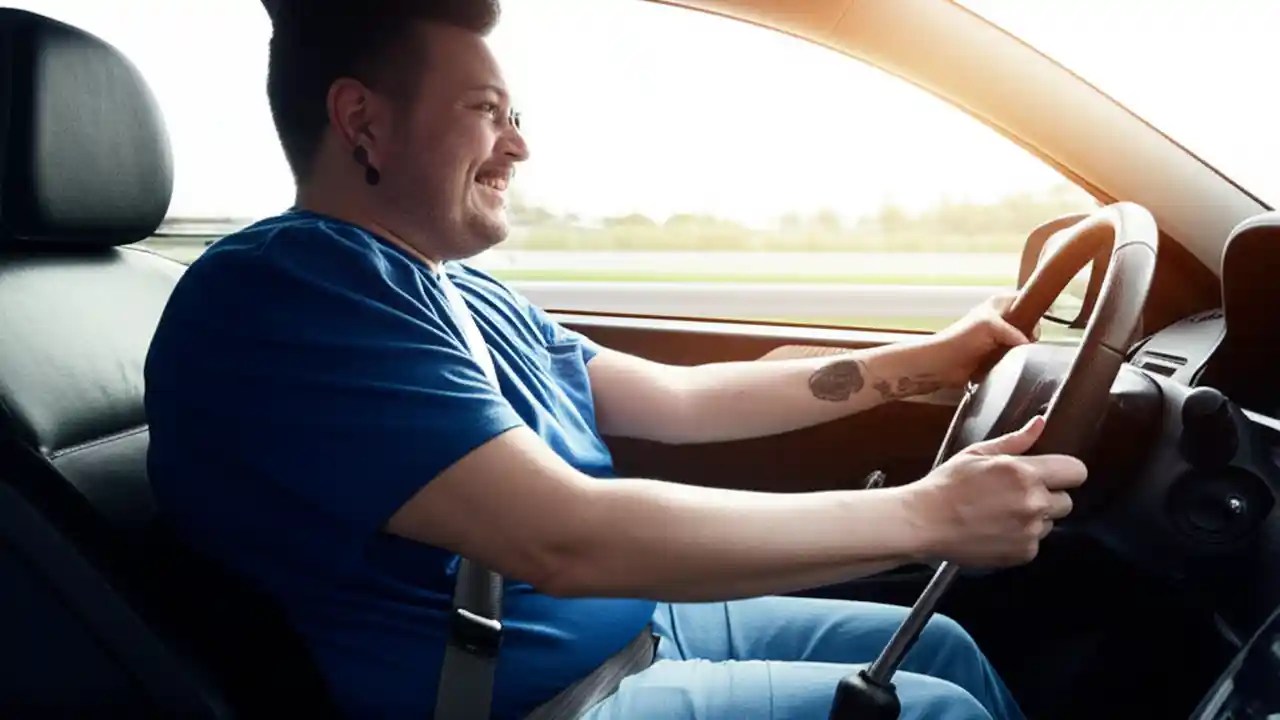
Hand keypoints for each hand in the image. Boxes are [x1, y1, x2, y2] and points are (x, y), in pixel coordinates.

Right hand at [905, 416, 1086, 566]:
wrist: (925, 522)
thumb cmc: (947, 485)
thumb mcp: (977, 454)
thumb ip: (1015, 440)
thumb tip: (1040, 423)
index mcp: (1025, 473)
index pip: (1076, 471)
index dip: (1065, 472)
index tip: (1051, 475)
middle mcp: (1034, 503)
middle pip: (1067, 501)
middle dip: (1048, 497)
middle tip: (1016, 496)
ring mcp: (1030, 531)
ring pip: (1049, 523)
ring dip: (1033, 519)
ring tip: (1000, 514)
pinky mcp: (1023, 553)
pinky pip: (1034, 543)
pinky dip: (1020, 538)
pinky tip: (995, 530)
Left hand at [926, 292, 1036, 387]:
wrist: (942, 365)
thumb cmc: (960, 339)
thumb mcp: (989, 326)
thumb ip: (1014, 332)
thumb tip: (1029, 344)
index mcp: (999, 304)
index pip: (1026, 301)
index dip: (1034, 313)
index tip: (1035, 329)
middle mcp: (1001, 320)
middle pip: (1028, 326)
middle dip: (1028, 337)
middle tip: (1022, 346)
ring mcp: (999, 339)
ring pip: (1023, 344)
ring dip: (1020, 353)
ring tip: (1013, 358)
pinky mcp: (996, 357)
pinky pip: (1014, 359)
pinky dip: (1013, 363)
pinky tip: (1008, 366)